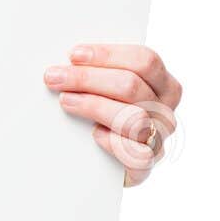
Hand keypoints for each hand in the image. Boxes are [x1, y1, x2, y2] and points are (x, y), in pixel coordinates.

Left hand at [43, 44, 181, 187]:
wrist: (107, 163)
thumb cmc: (108, 116)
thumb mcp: (111, 89)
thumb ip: (102, 72)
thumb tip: (70, 59)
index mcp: (164, 85)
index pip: (145, 60)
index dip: (108, 55)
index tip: (74, 55)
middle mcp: (165, 111)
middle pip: (131, 86)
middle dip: (88, 78)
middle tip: (54, 77)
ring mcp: (158, 140)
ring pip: (132, 117)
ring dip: (94, 106)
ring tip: (66, 101)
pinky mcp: (145, 166)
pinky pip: (133, 152)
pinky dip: (111, 141)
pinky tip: (94, 134)